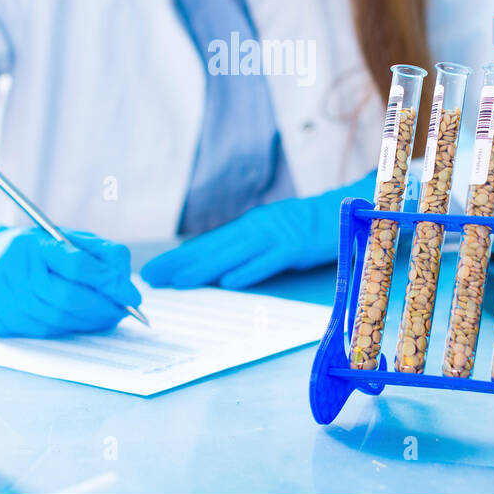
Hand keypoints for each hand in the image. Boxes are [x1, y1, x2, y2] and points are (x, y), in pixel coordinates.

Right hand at [0, 219, 140, 337]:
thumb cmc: (36, 250)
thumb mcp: (67, 238)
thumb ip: (101, 254)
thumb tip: (126, 286)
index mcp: (32, 244)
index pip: (77, 264)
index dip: (109, 282)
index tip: (132, 294)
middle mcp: (13, 271)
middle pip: (67, 297)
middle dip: (103, 308)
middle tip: (125, 310)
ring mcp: (3, 299)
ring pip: (58, 320)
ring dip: (90, 322)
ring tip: (109, 316)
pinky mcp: (0, 321)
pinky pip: (45, 331)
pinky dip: (70, 328)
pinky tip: (84, 322)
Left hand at [142, 171, 376, 288]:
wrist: (340, 212)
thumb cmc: (301, 227)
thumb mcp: (268, 234)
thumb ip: (244, 248)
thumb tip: (214, 268)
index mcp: (247, 227)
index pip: (207, 244)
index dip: (178, 257)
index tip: (154, 271)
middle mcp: (255, 228)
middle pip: (213, 249)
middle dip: (180, 264)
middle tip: (153, 277)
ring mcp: (274, 236)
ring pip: (233, 255)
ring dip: (205, 268)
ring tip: (179, 281)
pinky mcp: (294, 247)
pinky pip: (268, 261)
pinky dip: (249, 271)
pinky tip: (230, 281)